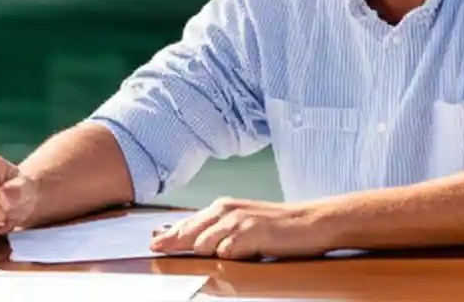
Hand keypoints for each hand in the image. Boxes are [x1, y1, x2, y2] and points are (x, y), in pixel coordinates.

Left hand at [149, 197, 330, 259]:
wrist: (310, 222)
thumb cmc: (276, 226)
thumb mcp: (242, 223)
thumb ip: (217, 230)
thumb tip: (188, 239)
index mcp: (222, 207)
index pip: (188, 223)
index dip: (168, 234)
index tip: (152, 243)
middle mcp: (227, 210)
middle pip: (189, 231)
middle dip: (171, 242)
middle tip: (154, 249)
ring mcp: (238, 221)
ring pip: (205, 242)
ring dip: (202, 252)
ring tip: (202, 256)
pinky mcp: (252, 233)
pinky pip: (228, 250)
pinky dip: (226, 255)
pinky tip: (231, 256)